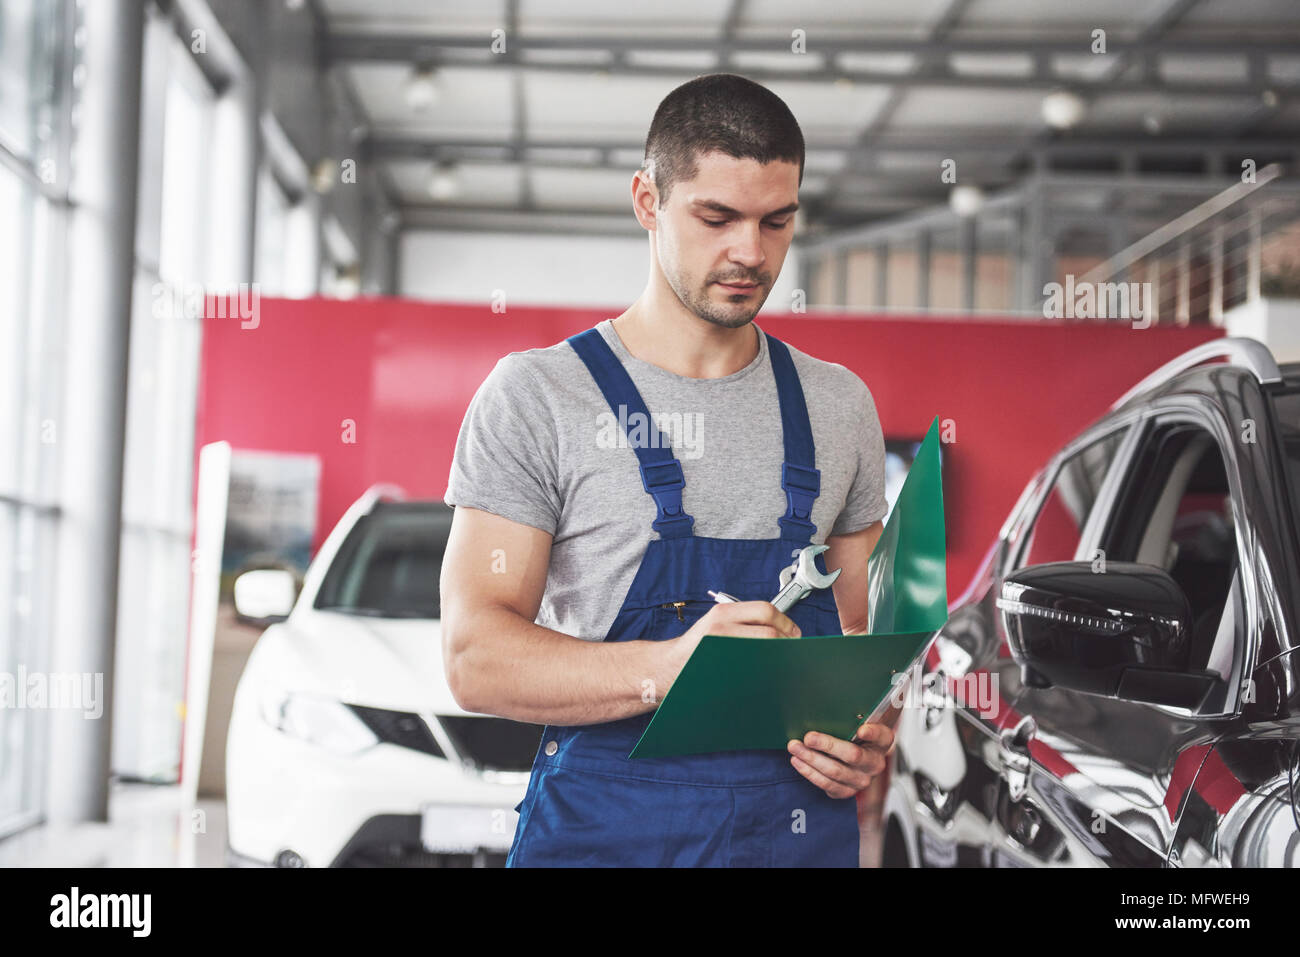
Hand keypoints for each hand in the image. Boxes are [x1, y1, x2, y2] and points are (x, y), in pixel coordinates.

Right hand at [667, 601, 800, 680]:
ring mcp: (720, 647)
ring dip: (777, 657)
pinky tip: (765, 674)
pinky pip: (751, 669)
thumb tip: (780, 628)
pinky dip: (763, 671)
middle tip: (791, 649)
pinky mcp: (720, 669)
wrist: (669, 667)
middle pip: (768, 631)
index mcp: (724, 612)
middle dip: (786, 641)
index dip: (785, 622)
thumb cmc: (697, 648)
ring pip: (763, 651)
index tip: (793, 632)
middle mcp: (721, 626)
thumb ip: (743, 621)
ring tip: (781, 661)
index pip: (765, 610)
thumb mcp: (717, 624)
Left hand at [788, 713, 897, 799]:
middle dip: (827, 745)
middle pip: (853, 756)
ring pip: (835, 772)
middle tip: (808, 737)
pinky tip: (798, 761)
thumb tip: (824, 707)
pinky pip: (826, 784)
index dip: (872, 733)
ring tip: (795, 748)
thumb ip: (850, 717)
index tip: (861, 730)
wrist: (855, 756)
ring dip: (811, 759)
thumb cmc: (853, 734)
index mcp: (881, 741)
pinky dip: (809, 772)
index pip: (881, 736)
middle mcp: (874, 764)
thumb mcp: (857, 722)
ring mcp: (861, 780)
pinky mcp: (846, 791)